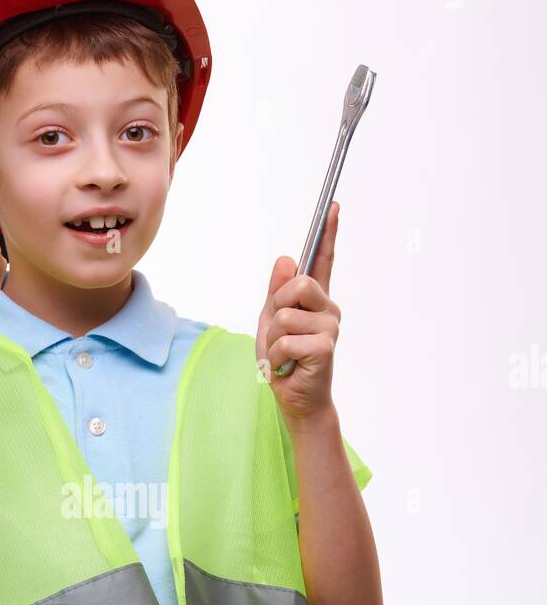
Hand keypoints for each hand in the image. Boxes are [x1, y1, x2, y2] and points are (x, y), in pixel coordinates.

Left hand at [255, 201, 340, 422]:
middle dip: (276, 310)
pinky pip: (286, 341)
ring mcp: (330, 327)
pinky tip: (287, 367)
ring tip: (283, 356)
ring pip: (285, 316)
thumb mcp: (270, 322)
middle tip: (279, 334)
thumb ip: (276, 293)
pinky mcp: (326, 347)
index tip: (333, 206)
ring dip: (272, 340)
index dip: (328, 233)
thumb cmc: (283, 360)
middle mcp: (328, 309)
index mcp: (316, 299)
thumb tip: (286, 259)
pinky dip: (276, 357)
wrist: (294, 398)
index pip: (323, 260)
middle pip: (297, 285)